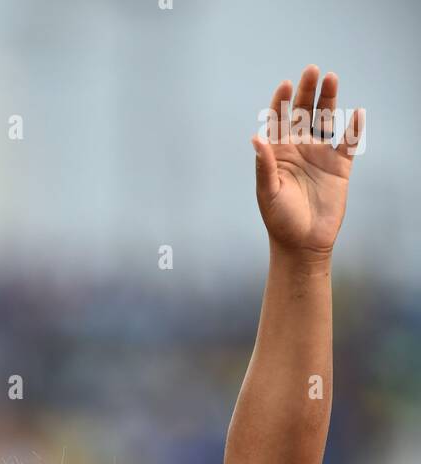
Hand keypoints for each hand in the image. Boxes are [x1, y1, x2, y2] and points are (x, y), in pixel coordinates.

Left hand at [252, 66, 362, 255]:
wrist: (303, 245)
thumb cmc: (279, 220)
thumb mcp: (267, 193)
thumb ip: (264, 166)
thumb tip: (256, 138)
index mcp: (279, 152)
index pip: (279, 120)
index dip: (281, 101)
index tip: (285, 84)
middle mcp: (300, 148)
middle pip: (303, 112)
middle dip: (307, 91)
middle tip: (311, 70)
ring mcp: (320, 154)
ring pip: (326, 120)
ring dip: (329, 100)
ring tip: (331, 78)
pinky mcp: (339, 166)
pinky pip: (347, 142)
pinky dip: (352, 128)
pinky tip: (356, 115)